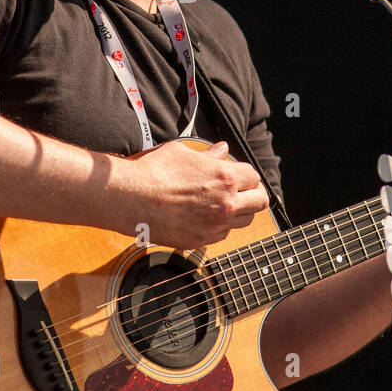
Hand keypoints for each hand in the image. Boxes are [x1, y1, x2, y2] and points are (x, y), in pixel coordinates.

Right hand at [116, 139, 268, 249]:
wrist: (131, 198)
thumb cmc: (154, 172)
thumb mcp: (184, 153)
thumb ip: (208, 154)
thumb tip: (222, 150)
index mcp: (225, 177)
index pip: (255, 177)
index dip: (247, 175)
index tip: (240, 176)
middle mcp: (226, 203)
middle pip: (259, 202)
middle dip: (253, 194)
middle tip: (243, 192)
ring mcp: (215, 225)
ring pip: (244, 221)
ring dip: (239, 212)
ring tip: (223, 204)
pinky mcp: (201, 240)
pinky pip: (222, 234)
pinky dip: (219, 226)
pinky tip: (205, 217)